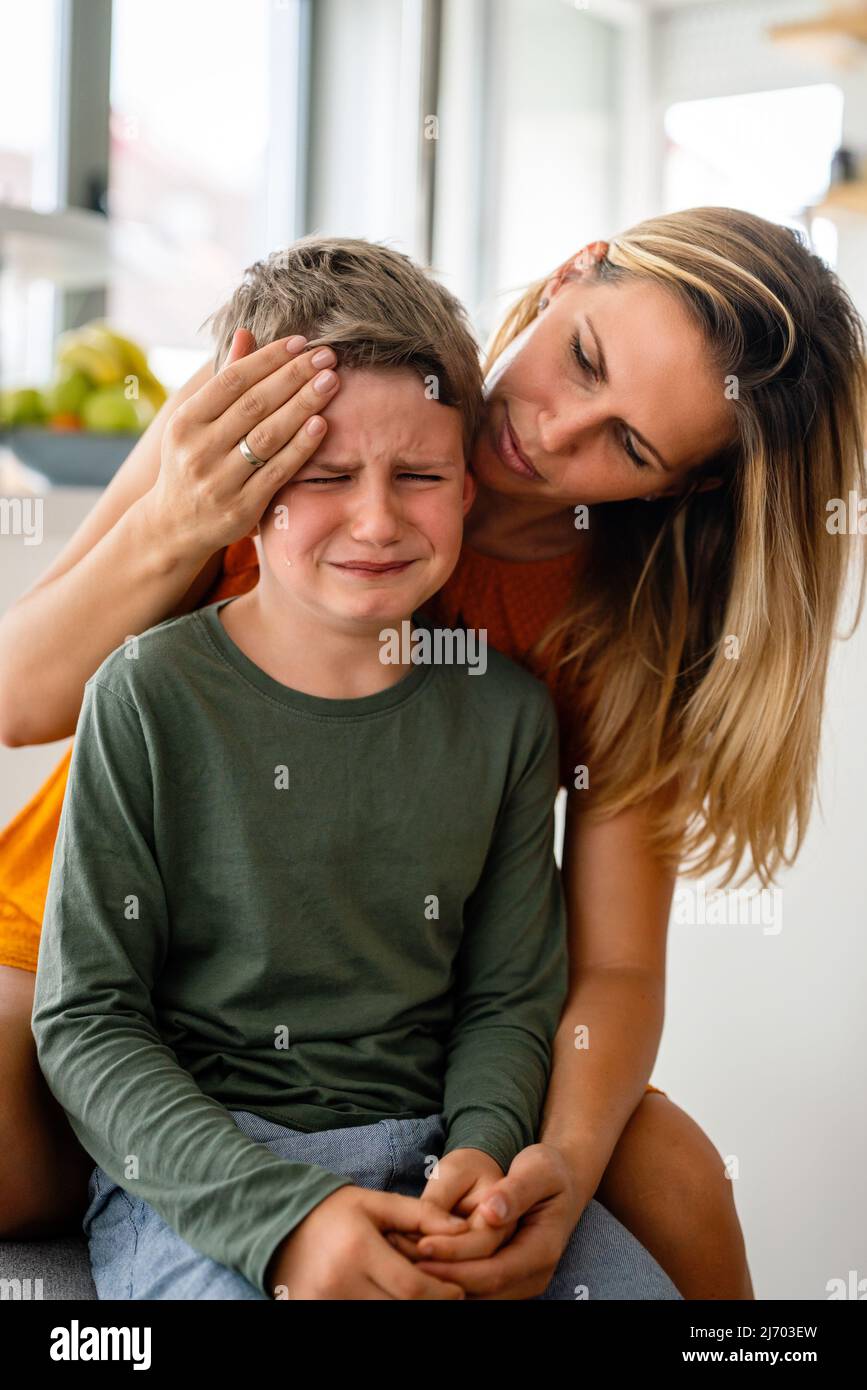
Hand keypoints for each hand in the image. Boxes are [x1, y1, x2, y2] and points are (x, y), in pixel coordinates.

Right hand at [143, 328, 340, 562]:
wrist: (174, 526)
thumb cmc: (192, 462)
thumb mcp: (195, 423)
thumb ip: (223, 381)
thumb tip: (245, 333)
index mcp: (185, 422)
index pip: (232, 380)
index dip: (269, 359)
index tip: (301, 343)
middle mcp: (198, 450)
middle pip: (254, 405)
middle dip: (294, 376)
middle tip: (326, 356)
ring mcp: (219, 481)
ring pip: (268, 436)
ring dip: (303, 405)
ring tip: (330, 382)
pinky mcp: (240, 508)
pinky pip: (278, 471)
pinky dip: (301, 446)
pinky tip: (322, 423)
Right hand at [264, 1184, 471, 1299]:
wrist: (280, 1225)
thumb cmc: (335, 1212)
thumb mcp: (377, 1203)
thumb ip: (421, 1214)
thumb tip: (464, 1228)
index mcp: (359, 1250)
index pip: (412, 1289)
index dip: (442, 1294)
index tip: (457, 1290)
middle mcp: (340, 1282)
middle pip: (399, 1310)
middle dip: (427, 1305)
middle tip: (441, 1294)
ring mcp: (324, 1303)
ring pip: (381, 1319)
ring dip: (403, 1309)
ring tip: (414, 1293)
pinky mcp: (313, 1314)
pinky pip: (357, 1321)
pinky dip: (378, 1312)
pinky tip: (387, 1298)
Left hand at [390, 1143, 584, 1299]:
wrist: (561, 1181)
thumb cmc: (547, 1170)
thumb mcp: (537, 1168)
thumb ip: (516, 1190)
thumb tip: (493, 1212)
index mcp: (541, 1250)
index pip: (492, 1270)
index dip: (455, 1262)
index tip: (420, 1246)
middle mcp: (532, 1276)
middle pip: (479, 1289)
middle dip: (438, 1275)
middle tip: (399, 1253)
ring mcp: (519, 1283)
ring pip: (473, 1294)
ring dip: (438, 1278)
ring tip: (401, 1254)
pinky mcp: (505, 1281)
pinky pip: (472, 1287)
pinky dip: (445, 1275)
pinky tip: (418, 1257)